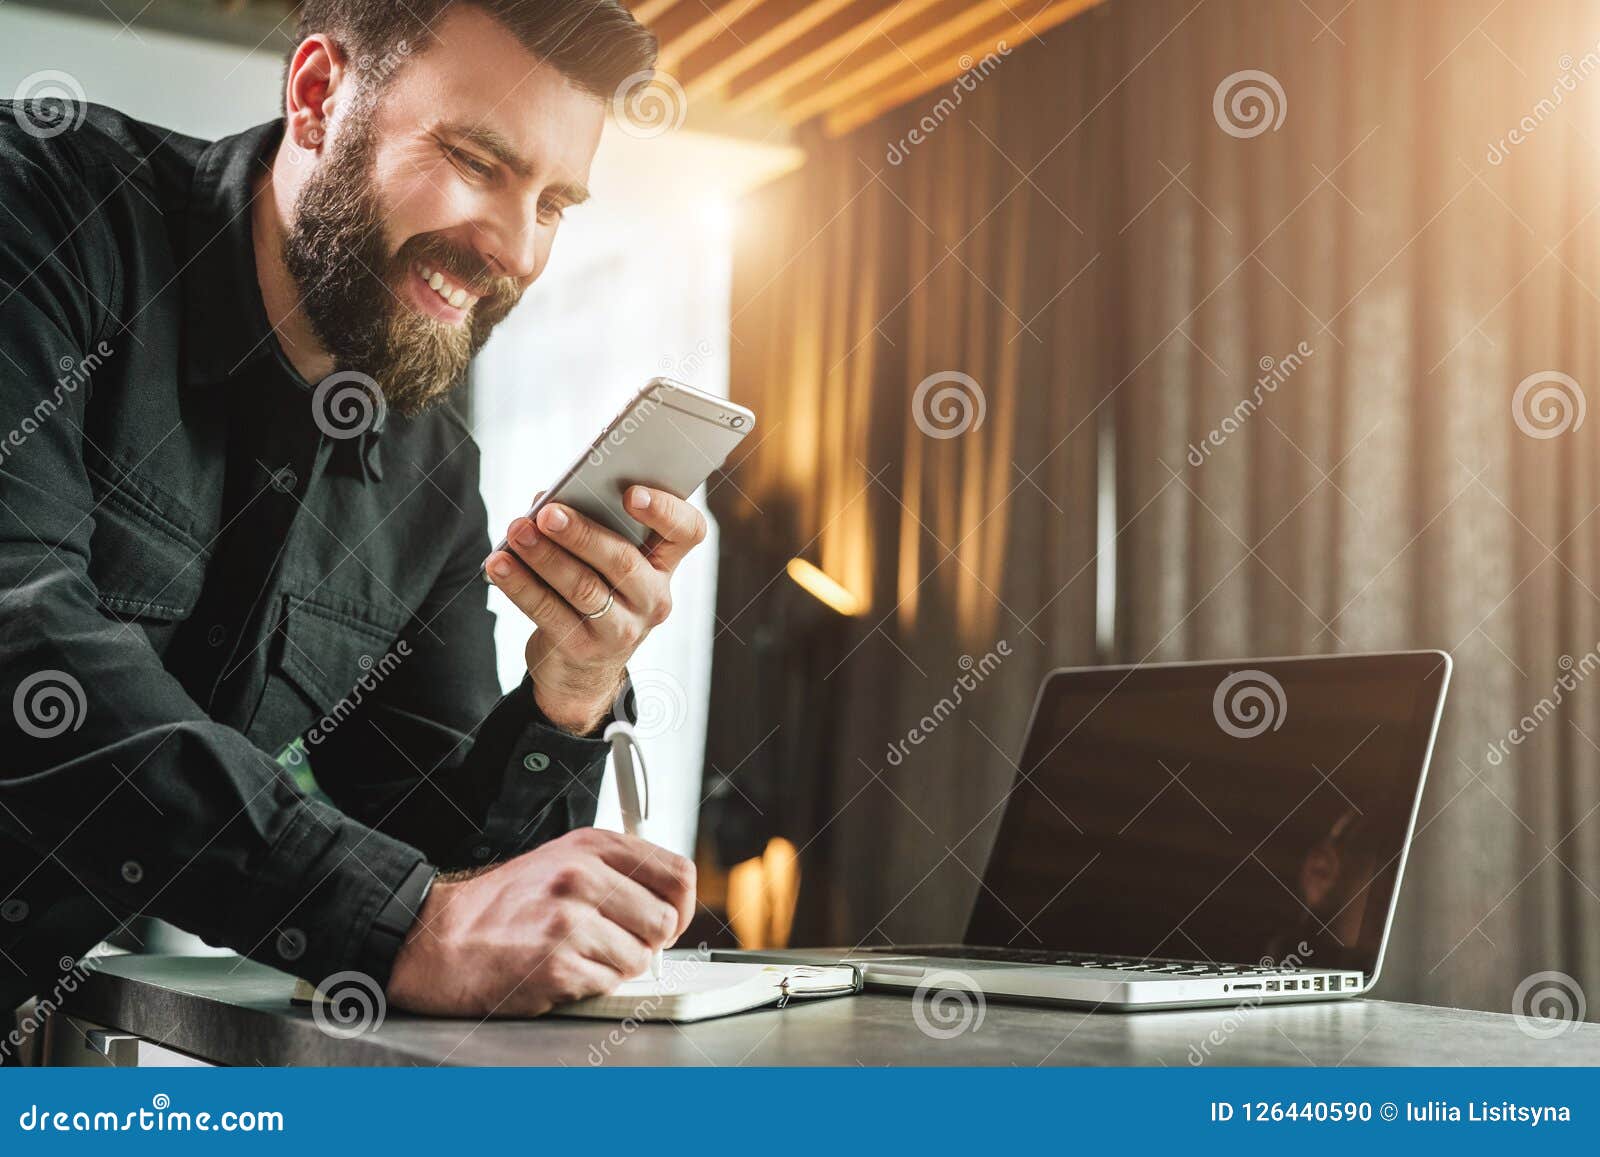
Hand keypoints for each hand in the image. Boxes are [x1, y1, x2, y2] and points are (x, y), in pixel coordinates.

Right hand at [386, 828, 695, 1016]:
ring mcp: (571, 919)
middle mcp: (584, 875)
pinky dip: (588, 987)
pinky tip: (556, 971)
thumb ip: (617, 874)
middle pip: (665, 921)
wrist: (439, 939)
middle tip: (609, 943)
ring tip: (575, 955)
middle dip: (645, 942)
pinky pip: (607, 985)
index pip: (678, 874)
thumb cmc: (502, 906)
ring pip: (639, 959)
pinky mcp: (557, 962)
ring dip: (614, 967)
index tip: (666, 920)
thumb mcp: (563, 862)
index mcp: (593, 846)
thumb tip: (671, 903)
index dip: (681, 906)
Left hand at [484, 486, 706, 733]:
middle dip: (582, 533)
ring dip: (545, 556)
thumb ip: (588, 526)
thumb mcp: (604, 563)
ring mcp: (622, 629)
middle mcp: (652, 598)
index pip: (687, 532)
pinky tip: (499, 564)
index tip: (632, 493)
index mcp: (663, 564)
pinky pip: (549, 612)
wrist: (583, 671)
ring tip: (517, 532)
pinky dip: (520, 585)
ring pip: (584, 587)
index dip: (666, 510)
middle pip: (623, 561)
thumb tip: (545, 500)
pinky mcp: (583, 649)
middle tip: (548, 513)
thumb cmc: (594, 593)